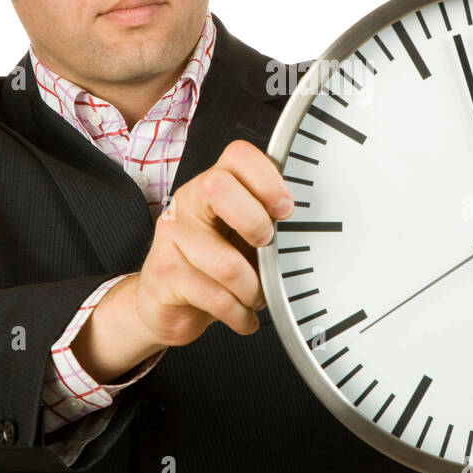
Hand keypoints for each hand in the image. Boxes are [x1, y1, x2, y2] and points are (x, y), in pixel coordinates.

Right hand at [132, 139, 293, 346]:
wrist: (166, 303)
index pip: (238, 155)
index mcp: (213, 184)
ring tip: (255, 296)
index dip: (267, 178)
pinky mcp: (164, 275)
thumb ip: (265, 222)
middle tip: (264, 247)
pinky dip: (240, 315)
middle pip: (217, 186)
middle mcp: (187, 202)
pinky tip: (243, 316)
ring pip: (224, 262)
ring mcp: (171, 237)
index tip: (285, 210)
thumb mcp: (241, 237)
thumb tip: (309, 229)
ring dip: (253, 289)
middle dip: (254, 222)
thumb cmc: (213, 265)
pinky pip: (215, 298)